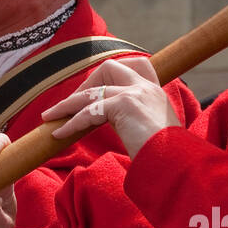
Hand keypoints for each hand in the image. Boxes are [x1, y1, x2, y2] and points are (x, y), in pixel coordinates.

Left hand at [42, 56, 177, 157]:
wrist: (177, 164)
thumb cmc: (167, 157)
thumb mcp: (155, 131)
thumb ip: (138, 119)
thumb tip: (117, 123)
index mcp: (156, 92)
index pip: (139, 64)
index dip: (115, 71)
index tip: (99, 88)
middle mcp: (146, 87)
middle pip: (109, 67)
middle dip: (87, 84)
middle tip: (71, 104)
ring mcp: (135, 93)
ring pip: (91, 92)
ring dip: (67, 104)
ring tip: (50, 117)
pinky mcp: (124, 105)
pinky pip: (89, 111)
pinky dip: (71, 122)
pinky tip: (60, 133)